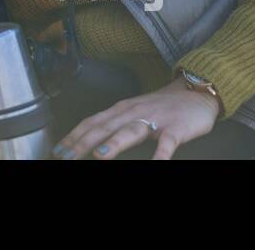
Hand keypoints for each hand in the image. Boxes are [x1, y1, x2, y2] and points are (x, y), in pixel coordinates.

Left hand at [53, 77, 219, 159]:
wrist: (196, 91)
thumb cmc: (161, 105)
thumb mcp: (132, 110)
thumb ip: (112, 124)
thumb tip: (89, 140)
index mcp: (120, 110)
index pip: (91, 123)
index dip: (73, 136)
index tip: (58, 149)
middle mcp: (133, 112)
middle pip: (104, 128)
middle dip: (83, 143)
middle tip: (66, 156)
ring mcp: (155, 120)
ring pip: (130, 131)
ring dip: (114, 143)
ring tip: (99, 156)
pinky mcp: (176, 129)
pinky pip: (167, 143)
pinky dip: (160, 155)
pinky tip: (156, 164)